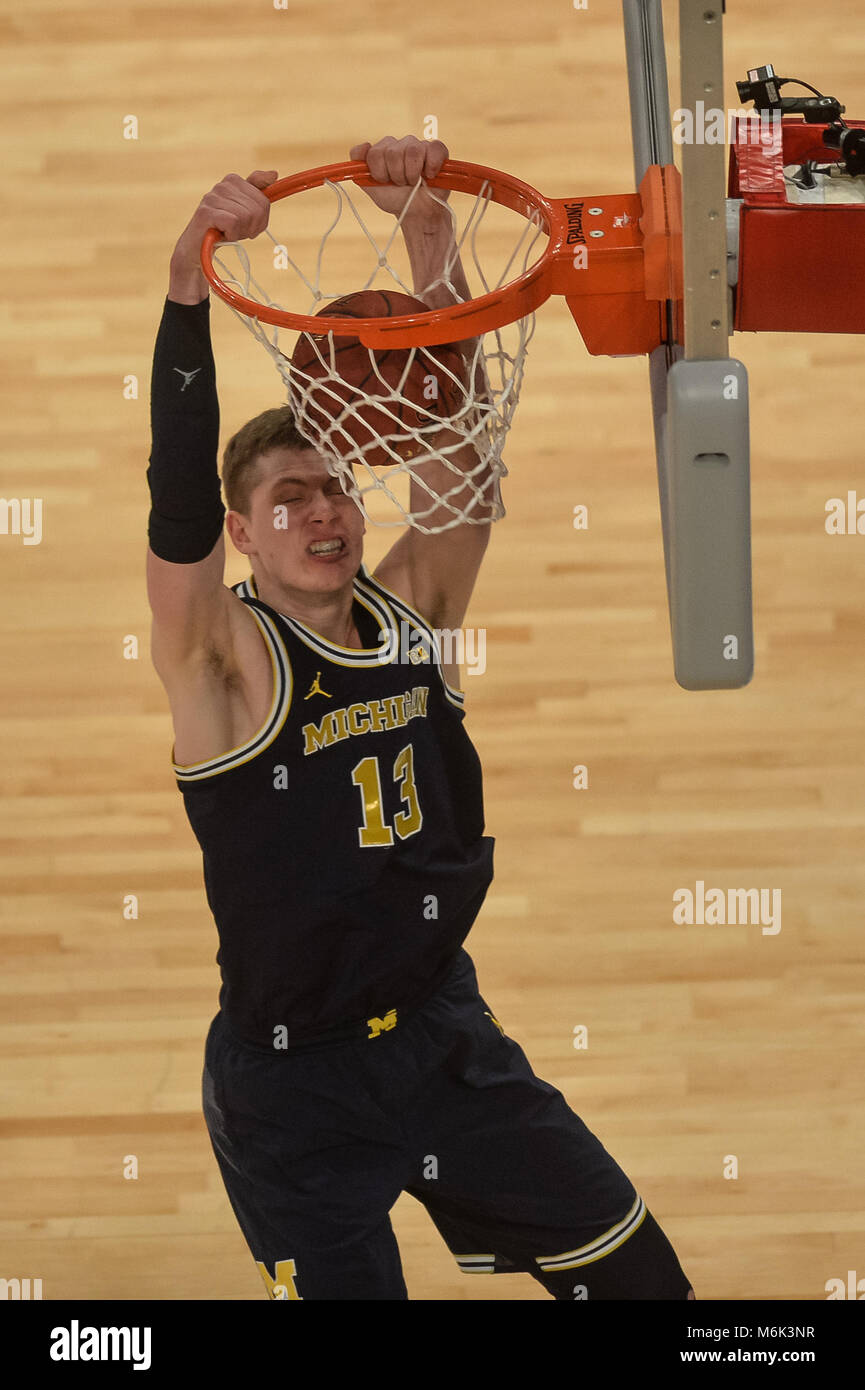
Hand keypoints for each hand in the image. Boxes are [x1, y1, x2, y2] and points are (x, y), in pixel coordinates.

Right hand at [169, 170, 277, 302]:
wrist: (198, 248)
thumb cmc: (224, 228)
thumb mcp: (246, 210)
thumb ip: (259, 191)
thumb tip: (274, 173)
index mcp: (233, 181)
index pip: (263, 202)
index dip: (260, 220)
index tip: (248, 224)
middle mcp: (222, 185)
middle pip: (256, 210)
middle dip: (251, 227)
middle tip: (236, 231)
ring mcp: (212, 197)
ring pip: (246, 216)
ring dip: (239, 232)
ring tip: (227, 232)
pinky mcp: (205, 212)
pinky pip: (233, 223)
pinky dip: (231, 234)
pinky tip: (221, 234)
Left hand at [349, 136, 449, 220]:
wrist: (417, 214)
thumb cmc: (395, 199)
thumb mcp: (371, 187)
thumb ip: (359, 167)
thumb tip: (365, 145)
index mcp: (383, 150)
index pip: (375, 153)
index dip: (380, 172)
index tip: (386, 182)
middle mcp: (400, 144)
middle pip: (393, 152)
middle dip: (397, 176)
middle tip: (402, 184)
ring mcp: (419, 145)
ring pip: (412, 151)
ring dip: (412, 174)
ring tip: (416, 182)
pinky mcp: (437, 150)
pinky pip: (433, 149)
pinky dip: (431, 166)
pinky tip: (430, 176)